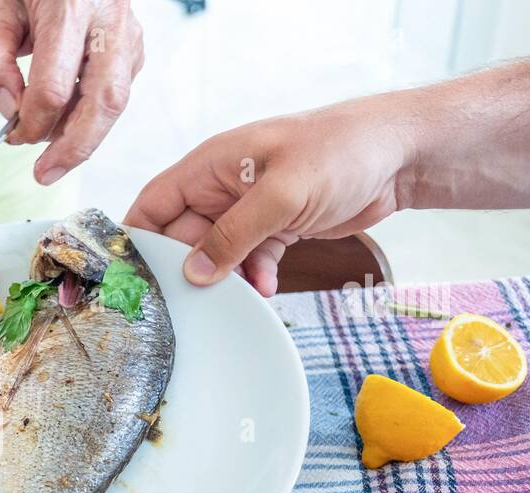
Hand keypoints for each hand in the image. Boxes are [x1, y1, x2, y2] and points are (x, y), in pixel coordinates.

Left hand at [0, 0, 142, 184]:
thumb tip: (10, 110)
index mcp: (70, 6)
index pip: (54, 87)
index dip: (32, 122)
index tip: (14, 135)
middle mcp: (109, 19)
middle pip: (104, 101)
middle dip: (74, 148)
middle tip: (46, 173)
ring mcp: (129, 33)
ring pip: (116, 102)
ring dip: (83, 136)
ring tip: (52, 152)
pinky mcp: (134, 47)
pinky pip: (116, 93)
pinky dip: (91, 115)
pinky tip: (66, 118)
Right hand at [124, 102, 413, 295]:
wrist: (401, 155)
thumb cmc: (342, 152)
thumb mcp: (281, 194)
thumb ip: (234, 235)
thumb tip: (193, 272)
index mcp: (212, 165)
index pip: (155, 203)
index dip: (137, 238)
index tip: (129, 278)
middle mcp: (224, 186)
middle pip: (182, 235)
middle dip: (185, 268)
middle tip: (189, 303)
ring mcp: (250, 207)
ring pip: (217, 252)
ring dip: (224, 278)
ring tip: (234, 300)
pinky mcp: (277, 225)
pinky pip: (250, 258)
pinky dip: (254, 276)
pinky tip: (266, 289)